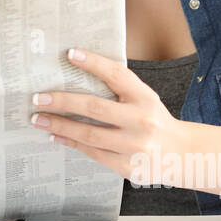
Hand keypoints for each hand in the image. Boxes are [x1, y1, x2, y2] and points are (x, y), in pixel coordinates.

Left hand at [30, 47, 191, 184]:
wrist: (181, 154)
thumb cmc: (153, 120)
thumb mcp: (143, 99)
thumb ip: (119, 89)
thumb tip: (76, 74)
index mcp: (145, 98)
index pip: (116, 75)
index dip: (93, 62)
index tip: (70, 53)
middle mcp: (142, 120)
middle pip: (94, 107)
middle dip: (62, 101)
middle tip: (39, 97)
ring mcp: (136, 146)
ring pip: (89, 134)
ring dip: (59, 125)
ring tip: (39, 118)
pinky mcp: (128, 167)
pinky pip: (93, 153)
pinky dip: (71, 143)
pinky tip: (56, 136)